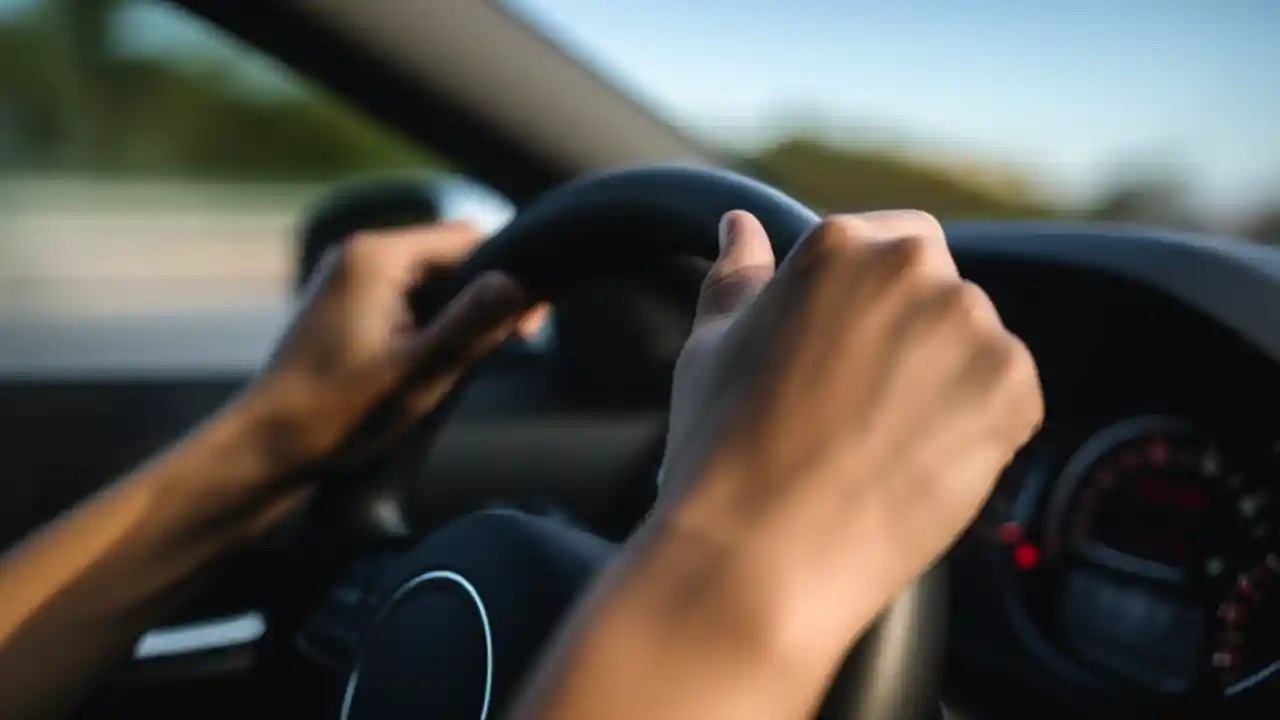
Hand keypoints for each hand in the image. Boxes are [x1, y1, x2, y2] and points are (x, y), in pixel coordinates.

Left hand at [244, 222, 533, 472]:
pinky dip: (432, 326)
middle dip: (485, 298)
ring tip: (469, 361)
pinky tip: (437, 363)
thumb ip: (470, 325)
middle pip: (451, 258)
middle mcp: (360, 256)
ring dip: (459, 316)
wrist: (265, 449)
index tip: (530, 326)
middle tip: (511, 345)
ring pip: (431, 283)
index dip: (508, 277)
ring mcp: (349, 282)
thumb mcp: (418, 372)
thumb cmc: (336, 414)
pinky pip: (407, 301)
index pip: (469, 240)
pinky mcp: (345, 309)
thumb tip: (518, 283)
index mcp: (376, 257)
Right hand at [659, 210, 1042, 646]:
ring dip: (945, 378)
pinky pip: (1007, 396)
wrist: (763, 552)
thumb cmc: (723, 448)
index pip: (888, 240)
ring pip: (974, 342)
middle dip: (911, 334)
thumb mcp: (712, 346)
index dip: (868, 303)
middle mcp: (912, 268)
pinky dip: (977, 426)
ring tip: (882, 443)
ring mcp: (970, 326)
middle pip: (937, 287)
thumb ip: (736, 275)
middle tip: (861, 404)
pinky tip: (917, 463)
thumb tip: (740, 225)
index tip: (846, 351)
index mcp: (838, 244)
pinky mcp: (1014, 389)